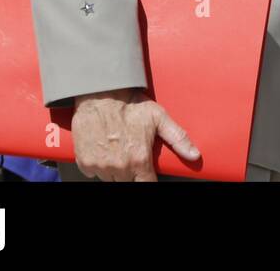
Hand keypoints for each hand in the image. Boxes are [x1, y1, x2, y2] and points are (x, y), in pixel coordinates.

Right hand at [70, 87, 199, 181]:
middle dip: (131, 173)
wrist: (100, 93)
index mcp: (139, 160)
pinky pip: (92, 173)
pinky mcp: (84, 163)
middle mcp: (119, 167)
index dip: (148, 180)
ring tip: (117, 148)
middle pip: (127, 183)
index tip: (147, 174)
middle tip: (130, 153)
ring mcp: (100, 166)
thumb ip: (178, 138)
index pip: (147, 185)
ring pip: (109, 178)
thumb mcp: (159, 117)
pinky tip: (103, 148)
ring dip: (114, 169)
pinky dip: (97, 165)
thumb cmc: (130, 103)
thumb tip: (194, 155)